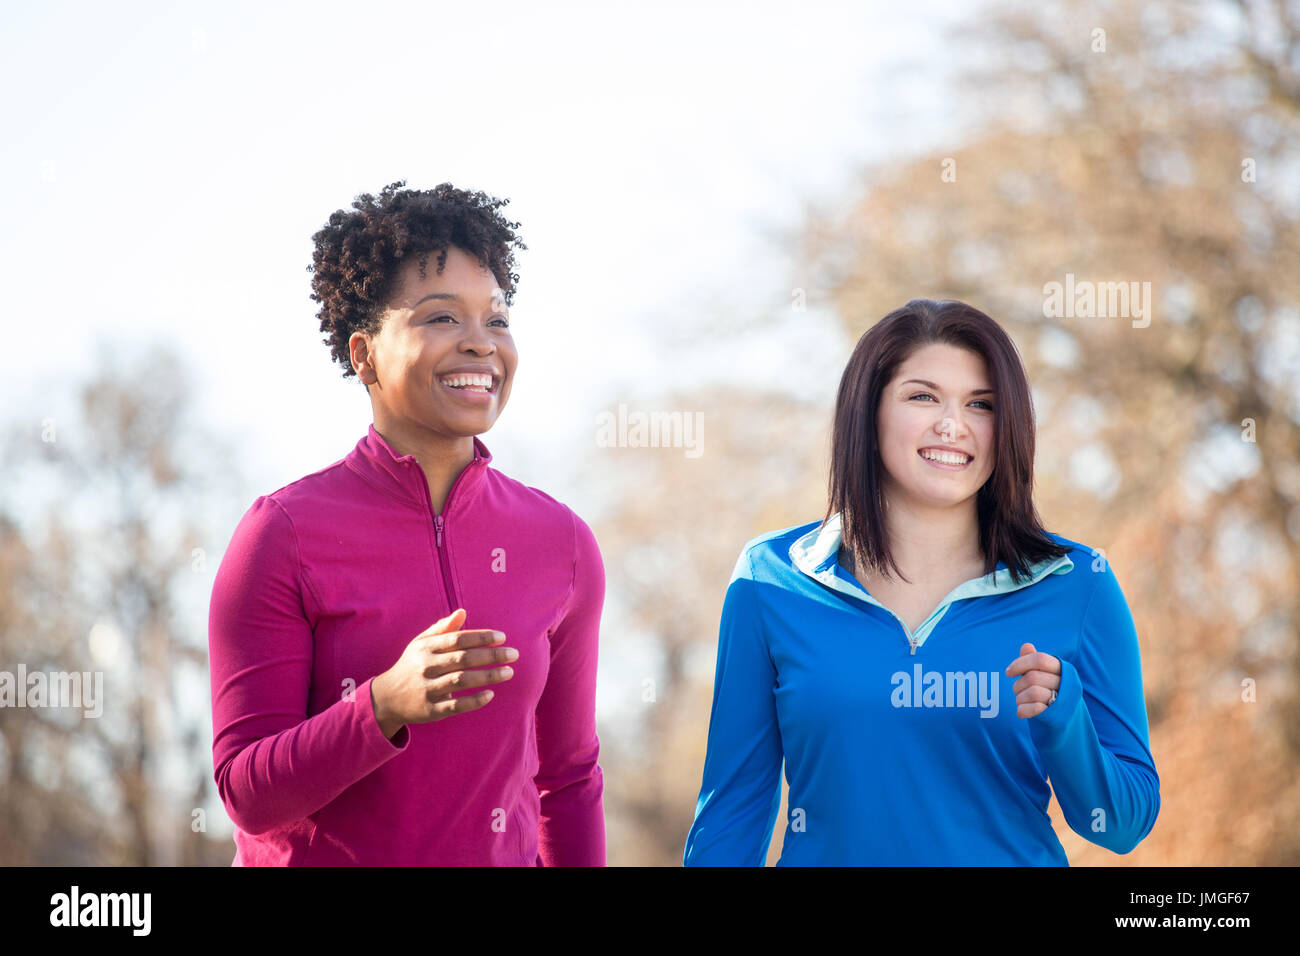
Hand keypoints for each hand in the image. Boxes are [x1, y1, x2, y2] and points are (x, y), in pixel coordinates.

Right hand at [370, 608, 516, 737]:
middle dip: (491, 655)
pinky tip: (490, 694)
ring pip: (462, 681)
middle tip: (514, 654)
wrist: (386, 698)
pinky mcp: (431, 710)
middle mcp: (426, 667)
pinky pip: (456, 705)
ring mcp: (428, 689)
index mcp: (425, 648)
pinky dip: (474, 700)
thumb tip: (463, 612)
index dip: (481, 637)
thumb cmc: (411, 665)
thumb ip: (442, 629)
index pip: (458, 639)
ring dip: (488, 676)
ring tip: (509, 672)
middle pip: (463, 658)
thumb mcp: (420, 644)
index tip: (502, 637)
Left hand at [1004, 642, 1059, 718]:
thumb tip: (1026, 646)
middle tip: (1017, 690)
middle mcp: (1065, 683)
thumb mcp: (1042, 672)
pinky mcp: (1056, 714)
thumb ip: (1033, 660)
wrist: (1063, 715)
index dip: (1021, 663)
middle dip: (1018, 685)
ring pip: (1033, 692)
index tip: (1008, 672)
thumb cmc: (1048, 688)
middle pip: (1032, 677)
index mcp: (1062, 668)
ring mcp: (1062, 700)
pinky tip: (1021, 710)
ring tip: (1021, 700)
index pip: (1039, 659)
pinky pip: (1035, 709)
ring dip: (1020, 698)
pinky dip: (1023, 709)